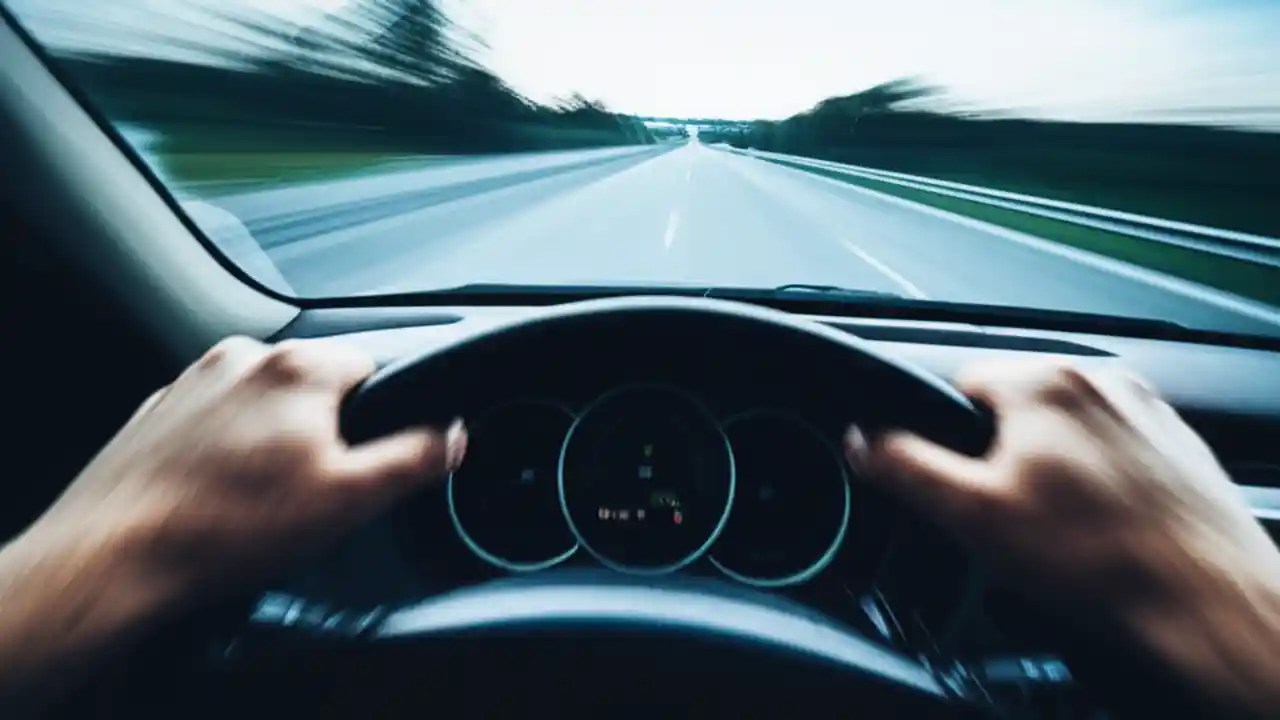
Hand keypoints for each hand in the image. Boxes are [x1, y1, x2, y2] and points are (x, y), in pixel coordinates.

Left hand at [37, 336, 466, 603]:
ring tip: (261, 502)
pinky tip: (222, 500)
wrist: (113, 556)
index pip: (376, 366)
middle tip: (313, 492)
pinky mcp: (159, 412)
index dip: (385, 417)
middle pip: (318, 386)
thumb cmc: (224, 528)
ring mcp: (194, 381)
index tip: (371, 458)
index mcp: (299, 367)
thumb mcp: (348, 501)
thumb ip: (413, 459)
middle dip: (327, 433)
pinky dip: (230, 452)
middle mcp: (244, 358)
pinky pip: (219, 423)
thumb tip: (452, 437)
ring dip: (276, 441)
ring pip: (266, 404)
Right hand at [846, 361, 1279, 717]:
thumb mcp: (971, 515)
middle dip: (999, 459)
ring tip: (1063, 530)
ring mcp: (1143, 409)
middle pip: (1010, 411)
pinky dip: (1097, 481)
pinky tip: (1102, 528)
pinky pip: (1110, 451)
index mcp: (1041, 380)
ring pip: (1062, 432)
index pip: (955, 388)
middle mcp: (1097, 378)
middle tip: (1012, 519)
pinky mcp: (1175, 443)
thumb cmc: (1099, 560)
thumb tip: (861, 439)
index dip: (944, 443)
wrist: (1205, 602)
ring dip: (1049, 469)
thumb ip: (904, 466)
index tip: (961, 488)